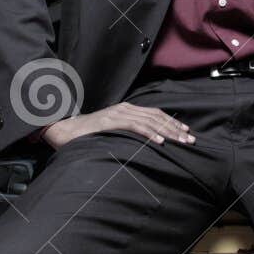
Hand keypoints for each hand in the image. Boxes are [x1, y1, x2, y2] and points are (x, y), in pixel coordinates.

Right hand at [43, 101, 196, 149]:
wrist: (63, 130)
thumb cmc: (87, 135)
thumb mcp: (111, 132)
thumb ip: (126, 133)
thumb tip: (143, 144)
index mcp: (126, 110)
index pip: (155, 114)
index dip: (172, 122)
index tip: (186, 132)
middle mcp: (125, 109)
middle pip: (156, 117)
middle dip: (175, 129)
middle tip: (191, 140)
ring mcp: (118, 114)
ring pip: (149, 121)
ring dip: (168, 132)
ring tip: (181, 142)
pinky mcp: (111, 122)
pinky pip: (135, 127)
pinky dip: (150, 133)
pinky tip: (160, 141)